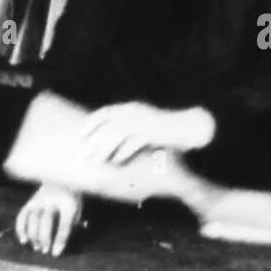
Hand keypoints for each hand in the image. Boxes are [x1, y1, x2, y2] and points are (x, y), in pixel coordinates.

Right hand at [15, 185, 83, 255]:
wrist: (62, 178)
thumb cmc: (72, 199)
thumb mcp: (78, 210)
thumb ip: (72, 226)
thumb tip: (61, 245)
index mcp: (69, 203)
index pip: (64, 224)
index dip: (59, 240)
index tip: (55, 254)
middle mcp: (53, 200)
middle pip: (46, 220)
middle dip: (44, 238)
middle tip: (45, 251)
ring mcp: (40, 199)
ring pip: (33, 218)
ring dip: (33, 235)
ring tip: (36, 248)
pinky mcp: (31, 201)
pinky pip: (22, 215)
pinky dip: (21, 228)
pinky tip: (23, 240)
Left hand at [78, 102, 215, 165]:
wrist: (190, 126)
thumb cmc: (165, 129)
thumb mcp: (145, 123)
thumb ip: (129, 129)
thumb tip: (110, 141)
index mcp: (132, 107)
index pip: (105, 113)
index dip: (91, 124)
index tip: (79, 136)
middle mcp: (136, 112)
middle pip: (108, 126)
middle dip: (93, 141)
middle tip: (82, 155)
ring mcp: (145, 121)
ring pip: (118, 134)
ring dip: (104, 148)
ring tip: (95, 161)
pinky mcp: (154, 132)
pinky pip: (134, 142)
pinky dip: (123, 152)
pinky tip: (116, 162)